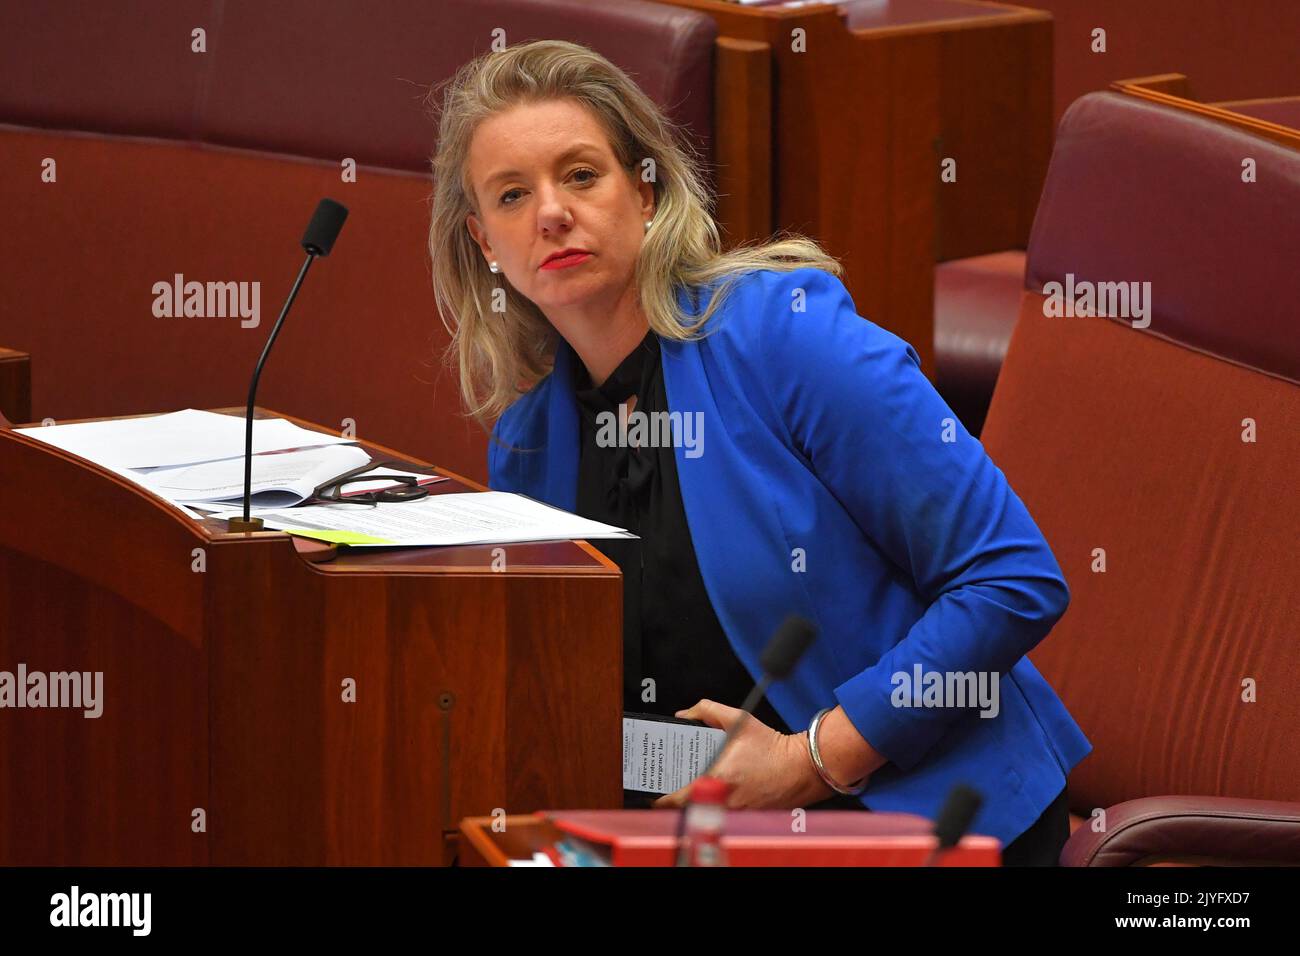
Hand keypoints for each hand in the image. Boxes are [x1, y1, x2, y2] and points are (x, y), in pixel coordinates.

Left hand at [651, 699, 835, 809]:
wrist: (803, 768)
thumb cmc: (774, 747)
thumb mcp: (740, 719)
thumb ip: (708, 710)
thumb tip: (685, 715)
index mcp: (719, 777)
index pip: (679, 797)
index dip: (662, 797)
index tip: (654, 793)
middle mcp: (725, 799)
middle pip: (690, 805)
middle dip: (678, 796)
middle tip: (670, 785)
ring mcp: (736, 812)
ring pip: (706, 809)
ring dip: (699, 799)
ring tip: (693, 784)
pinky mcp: (746, 816)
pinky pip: (723, 812)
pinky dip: (717, 803)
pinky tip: (719, 789)